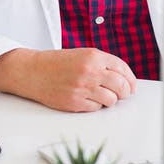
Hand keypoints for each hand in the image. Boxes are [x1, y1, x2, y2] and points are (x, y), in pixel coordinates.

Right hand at [0, 47, 136, 111]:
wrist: (32, 71)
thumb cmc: (56, 63)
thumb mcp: (82, 55)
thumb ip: (102, 63)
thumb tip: (124, 79)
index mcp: (94, 56)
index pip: (123, 69)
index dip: (130, 79)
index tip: (132, 86)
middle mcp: (90, 71)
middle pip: (121, 86)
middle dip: (124, 92)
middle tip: (121, 94)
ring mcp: (83, 88)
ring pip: (111, 100)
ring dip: (109, 100)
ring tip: (100, 96)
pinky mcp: (75, 102)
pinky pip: (96, 109)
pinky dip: (95, 106)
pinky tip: (86, 99)